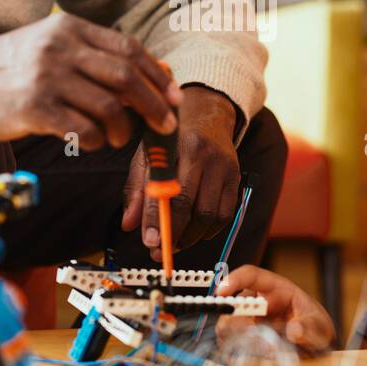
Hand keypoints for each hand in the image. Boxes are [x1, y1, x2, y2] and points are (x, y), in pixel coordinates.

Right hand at [0, 14, 181, 147]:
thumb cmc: (11, 67)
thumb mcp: (52, 47)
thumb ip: (96, 56)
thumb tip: (153, 72)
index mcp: (69, 29)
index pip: (128, 48)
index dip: (157, 73)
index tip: (173, 95)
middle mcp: (59, 48)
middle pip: (126, 76)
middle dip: (154, 103)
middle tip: (165, 123)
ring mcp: (46, 78)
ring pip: (108, 106)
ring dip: (123, 128)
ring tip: (120, 137)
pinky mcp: (34, 108)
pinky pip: (83, 129)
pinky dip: (97, 140)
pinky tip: (93, 142)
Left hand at [120, 85, 238, 259]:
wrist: (208, 113)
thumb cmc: (172, 136)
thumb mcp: (147, 153)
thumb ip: (136, 189)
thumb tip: (130, 225)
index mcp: (178, 145)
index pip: (168, 189)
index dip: (158, 219)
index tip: (151, 243)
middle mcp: (204, 155)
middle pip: (190, 206)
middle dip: (174, 235)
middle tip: (159, 252)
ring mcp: (224, 167)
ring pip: (210, 215)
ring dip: (191, 236)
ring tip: (175, 242)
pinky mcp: (236, 177)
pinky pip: (226, 214)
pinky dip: (209, 230)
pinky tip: (195, 231)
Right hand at [214, 265, 335, 350]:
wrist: (316, 349)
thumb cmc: (316, 329)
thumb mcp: (319, 326)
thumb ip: (309, 328)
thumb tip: (295, 330)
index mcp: (276, 289)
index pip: (250, 275)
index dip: (233, 280)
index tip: (221, 293)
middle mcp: (259, 303)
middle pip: (233, 303)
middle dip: (231, 317)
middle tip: (243, 332)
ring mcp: (251, 321)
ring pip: (229, 325)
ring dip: (236, 337)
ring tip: (261, 348)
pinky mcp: (248, 339)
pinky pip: (233, 342)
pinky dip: (238, 350)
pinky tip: (258, 355)